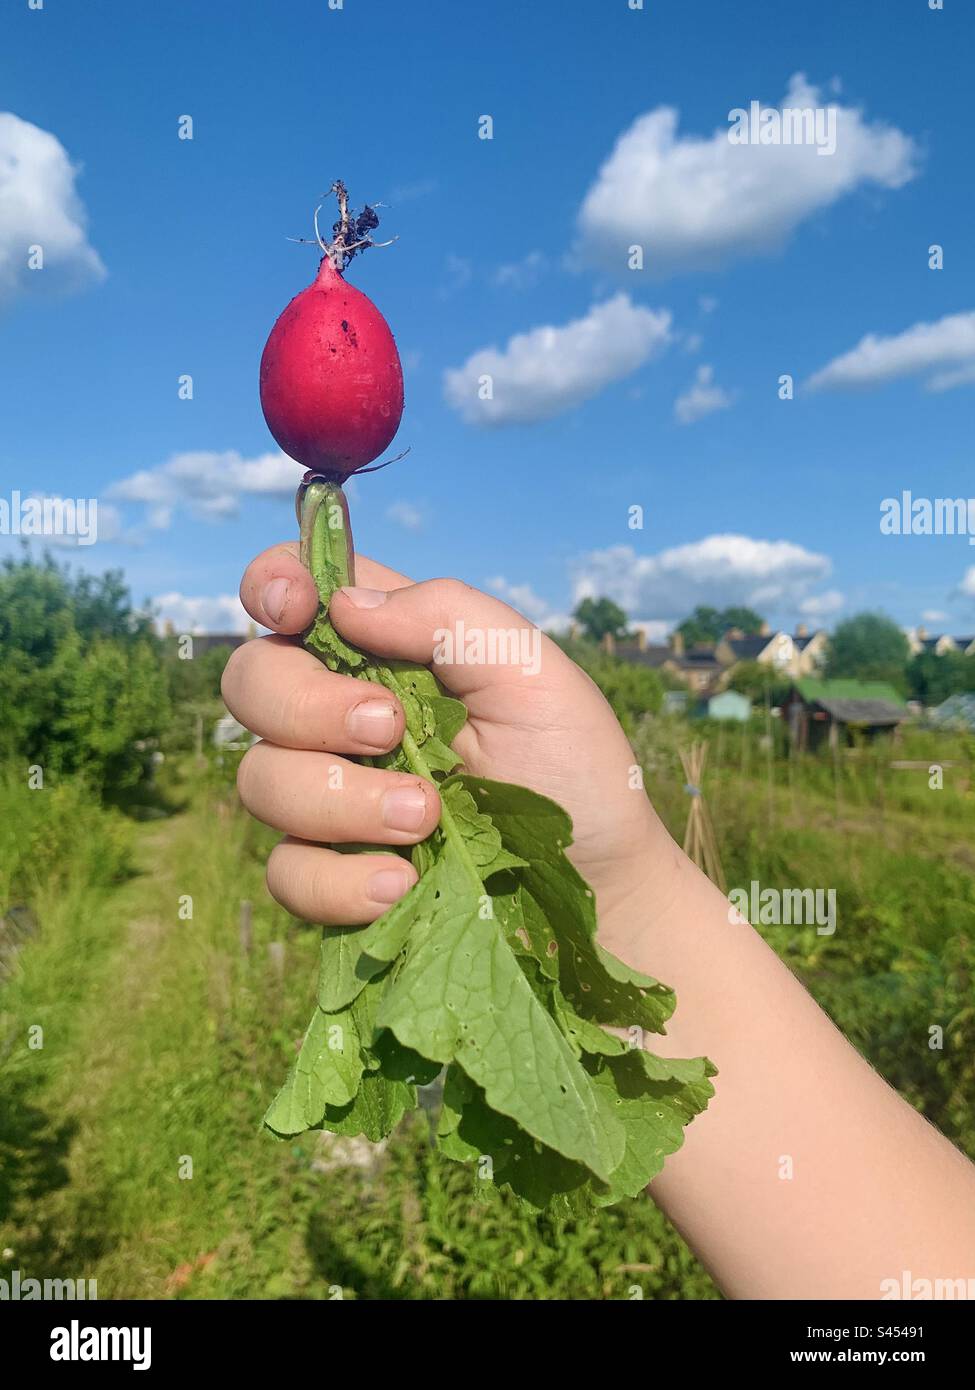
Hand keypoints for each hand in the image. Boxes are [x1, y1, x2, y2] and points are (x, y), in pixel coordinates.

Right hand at [222, 543, 673, 943]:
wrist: (598, 882)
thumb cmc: (571, 764)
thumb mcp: (530, 671)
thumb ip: (447, 615)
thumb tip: (345, 604)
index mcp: (382, 647)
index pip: (290, 594)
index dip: (272, 584)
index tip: (298, 609)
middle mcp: (337, 713)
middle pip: (251, 682)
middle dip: (307, 705)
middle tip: (391, 731)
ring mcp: (327, 796)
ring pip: (260, 779)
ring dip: (339, 799)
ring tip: (427, 819)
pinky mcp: (330, 873)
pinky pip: (287, 871)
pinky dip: (339, 879)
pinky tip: (401, 882)